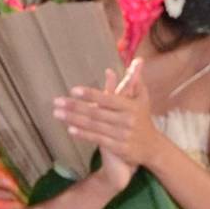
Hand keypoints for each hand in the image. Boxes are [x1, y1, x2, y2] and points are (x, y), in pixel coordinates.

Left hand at [55, 61, 164, 189]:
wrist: (153, 147)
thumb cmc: (143, 119)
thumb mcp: (142, 99)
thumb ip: (136, 81)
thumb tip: (139, 60)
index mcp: (131, 107)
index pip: (108, 99)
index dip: (91, 94)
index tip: (74, 90)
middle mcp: (127, 121)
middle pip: (97, 112)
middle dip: (75, 106)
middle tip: (57, 101)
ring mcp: (122, 135)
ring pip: (94, 126)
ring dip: (73, 119)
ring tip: (57, 113)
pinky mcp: (119, 148)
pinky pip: (98, 139)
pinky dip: (84, 134)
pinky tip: (70, 129)